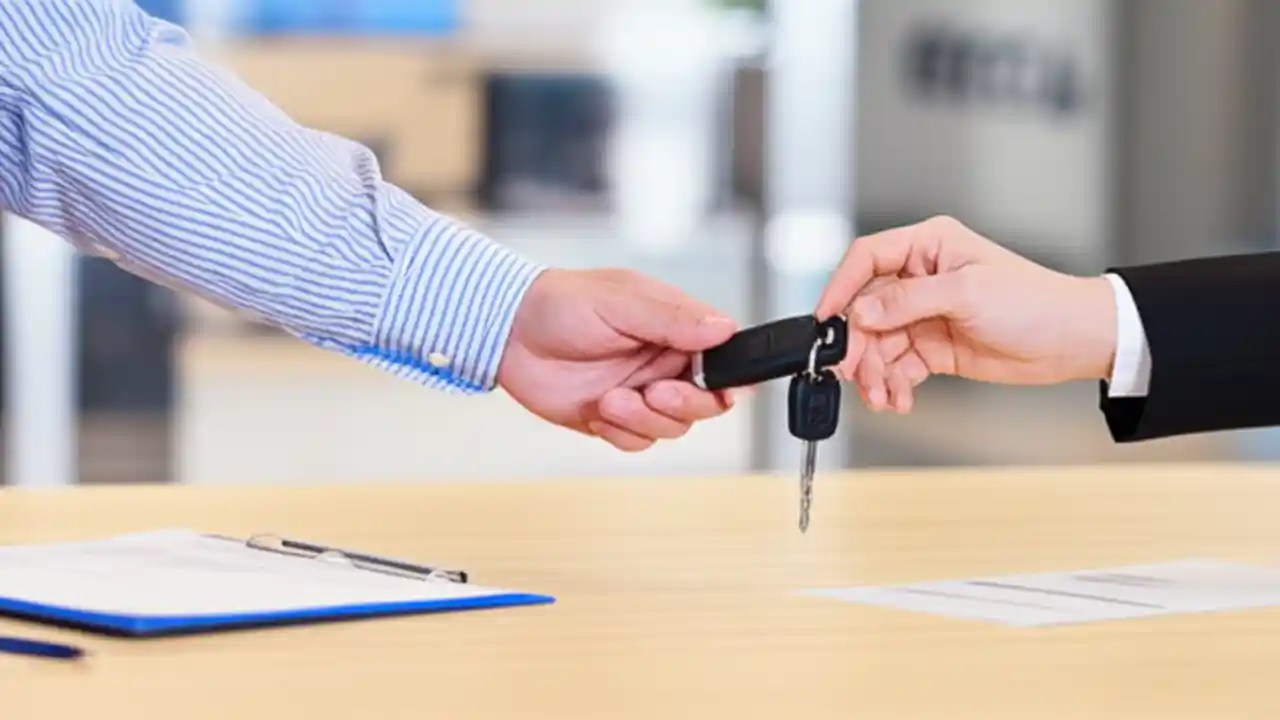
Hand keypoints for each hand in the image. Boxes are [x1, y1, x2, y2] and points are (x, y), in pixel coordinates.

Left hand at [498, 268, 739, 450]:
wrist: (506, 333)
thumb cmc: (559, 303)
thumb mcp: (619, 301)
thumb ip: (672, 318)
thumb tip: (722, 327)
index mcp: (674, 327)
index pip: (722, 356)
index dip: (727, 376)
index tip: (714, 384)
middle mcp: (663, 362)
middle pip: (707, 401)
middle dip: (685, 404)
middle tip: (654, 393)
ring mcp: (640, 392)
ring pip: (673, 426)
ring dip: (645, 420)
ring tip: (610, 399)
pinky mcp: (613, 418)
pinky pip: (638, 441)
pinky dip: (621, 432)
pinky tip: (598, 411)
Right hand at [815, 216, 1117, 412]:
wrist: (1071, 341)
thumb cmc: (1034, 303)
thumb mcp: (966, 294)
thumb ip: (907, 301)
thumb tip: (862, 311)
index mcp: (928, 246)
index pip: (867, 258)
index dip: (841, 286)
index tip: (827, 318)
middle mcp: (920, 278)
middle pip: (866, 309)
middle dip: (858, 344)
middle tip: (855, 371)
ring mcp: (925, 314)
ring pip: (878, 343)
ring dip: (874, 373)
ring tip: (883, 395)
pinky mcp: (933, 347)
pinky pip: (898, 366)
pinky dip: (893, 385)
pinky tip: (899, 398)